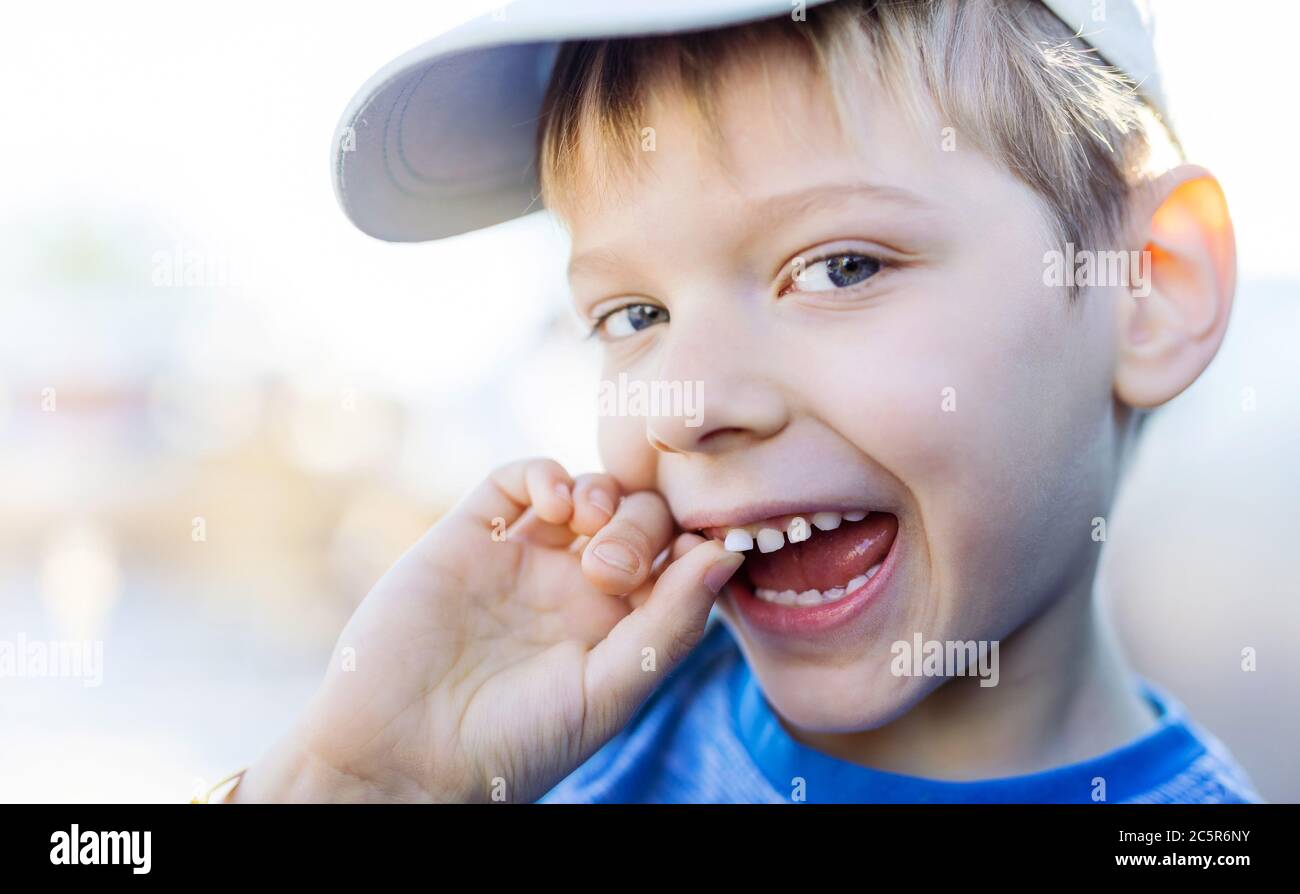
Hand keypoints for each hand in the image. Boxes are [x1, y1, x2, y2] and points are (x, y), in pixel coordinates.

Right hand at [230, 458, 742, 802]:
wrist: (402, 753)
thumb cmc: (514, 742)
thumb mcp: (608, 693)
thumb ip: (670, 623)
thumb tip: (728, 553)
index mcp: (617, 629)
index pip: (677, 560)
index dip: (694, 543)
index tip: (702, 547)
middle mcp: (574, 588)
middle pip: (639, 519)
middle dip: (642, 526)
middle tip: (612, 570)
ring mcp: (523, 558)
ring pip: (587, 491)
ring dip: (603, 493)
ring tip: (587, 525)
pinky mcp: (470, 536)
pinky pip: (517, 479)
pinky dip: (545, 473)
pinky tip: (552, 503)